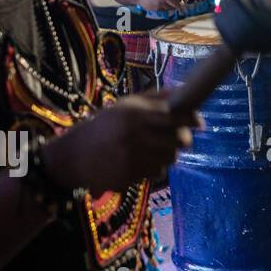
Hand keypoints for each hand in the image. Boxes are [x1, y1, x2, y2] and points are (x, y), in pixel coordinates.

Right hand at [42, 90, 200, 193]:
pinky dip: (154, 168)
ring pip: (169, 159)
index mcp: (133, 115)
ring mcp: (130, 159)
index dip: (192, 119)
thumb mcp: (125, 106)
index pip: (175, 116)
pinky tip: (139, 161)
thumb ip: (155, 99)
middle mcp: (133, 136)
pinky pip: (155, 173)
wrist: (71, 156)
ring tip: (153, 149)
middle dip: (183, 139)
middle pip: (178, 141)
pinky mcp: (128, 178)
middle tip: (179, 138)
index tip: (199, 122)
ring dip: (167, 154)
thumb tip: (184, 92)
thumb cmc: (103, 127)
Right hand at [130, 0, 199, 12]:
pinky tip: (158, 2)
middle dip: (181, 4)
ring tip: (165, 0)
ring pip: (172, 8)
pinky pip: (165, 10)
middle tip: (182, 2)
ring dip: (172, 5)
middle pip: (178, 3)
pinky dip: (165, 7)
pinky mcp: (156, 9)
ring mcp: (159, 3)